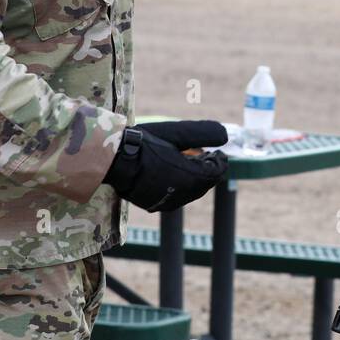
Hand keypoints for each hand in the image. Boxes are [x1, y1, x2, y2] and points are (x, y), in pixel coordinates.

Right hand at [104, 120, 228, 212]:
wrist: (113, 161)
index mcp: (190, 177)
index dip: (220, 161)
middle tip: (205, 155)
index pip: (216, 172)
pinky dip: (181, 185)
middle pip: (206, 183)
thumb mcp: (175, 133)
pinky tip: (173, 173)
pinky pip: (176, 197)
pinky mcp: (155, 206)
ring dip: (195, 178)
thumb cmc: (144, 144)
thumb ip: (202, 134)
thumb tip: (225, 136)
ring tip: (189, 162)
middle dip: (208, 169)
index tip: (217, 152)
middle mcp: (182, 194)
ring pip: (192, 192)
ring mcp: (168, 202)